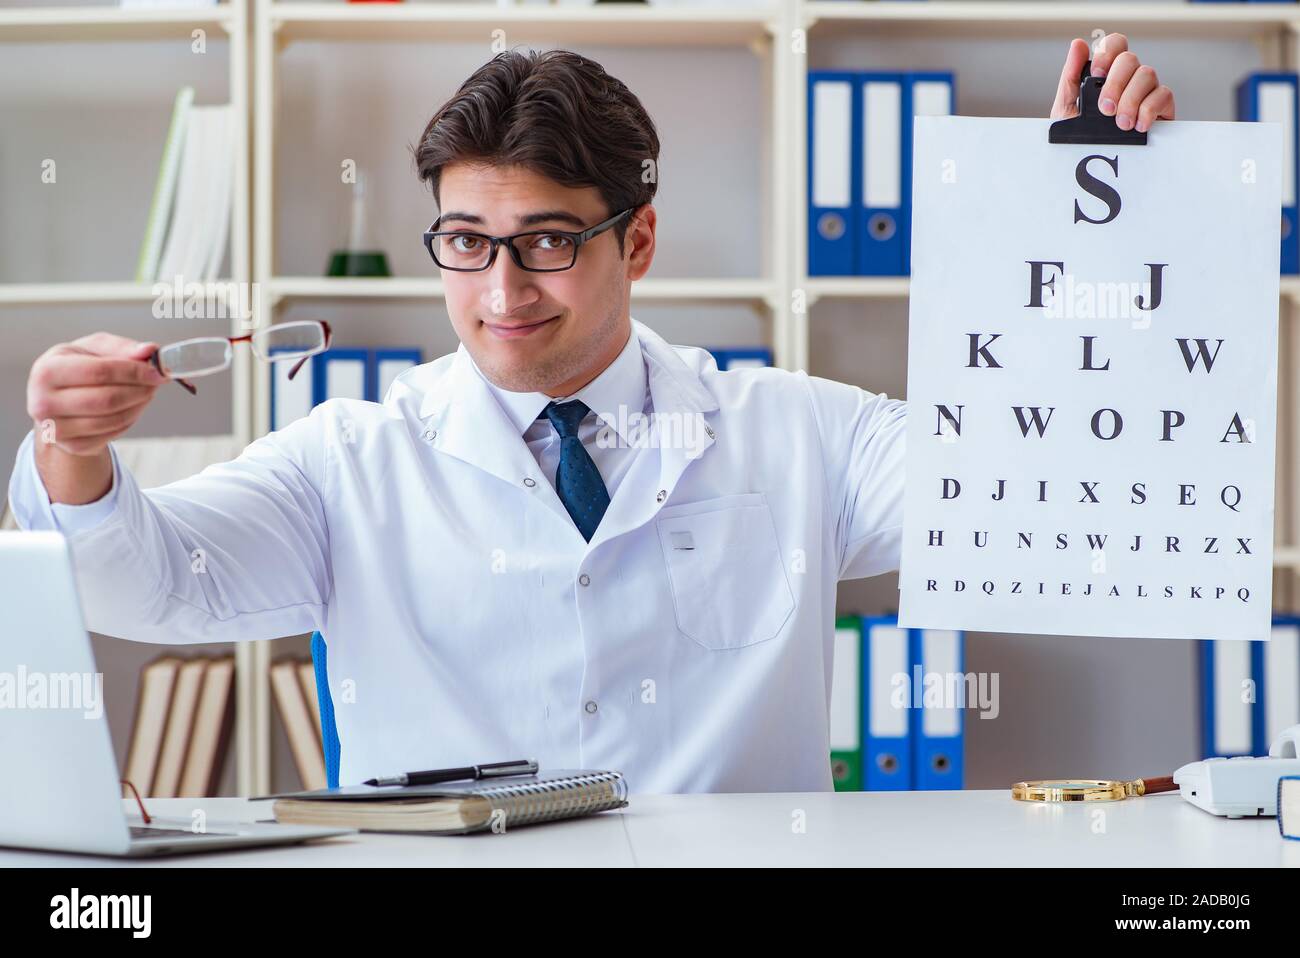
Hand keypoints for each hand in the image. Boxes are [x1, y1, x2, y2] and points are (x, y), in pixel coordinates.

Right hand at [27, 332, 168, 456]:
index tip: (157, 370)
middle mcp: (44, 403)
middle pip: (108, 399)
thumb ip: (121, 347)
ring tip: (145, 392)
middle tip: (156, 382)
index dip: (134, 371)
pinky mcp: (74, 446)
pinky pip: (114, 433)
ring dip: (139, 404)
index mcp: (47, 371)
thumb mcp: (93, 349)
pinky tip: (132, 407)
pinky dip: (131, 419)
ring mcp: (57, 429)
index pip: (99, 371)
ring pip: (115, 418)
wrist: (57, 400)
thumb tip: (150, 350)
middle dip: (140, 389)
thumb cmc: (77, 368)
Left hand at [1051, 34, 1175, 132]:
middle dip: (1115, 83)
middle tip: (1105, 109)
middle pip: (1130, 59)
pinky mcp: (1162, 108)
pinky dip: (1148, 110)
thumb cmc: (1080, 137)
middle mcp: (1128, 78)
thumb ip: (1071, 76)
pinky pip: (1163, 95)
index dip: (1108, 53)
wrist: (1091, 166)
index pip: (1115, 45)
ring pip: (1147, 74)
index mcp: (1107, 73)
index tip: (1096, 74)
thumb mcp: (1066, 107)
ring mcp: (1146, 91)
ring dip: (1131, 100)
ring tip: (1120, 123)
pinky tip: (1137, 125)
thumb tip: (1078, 44)